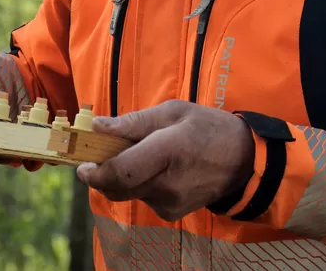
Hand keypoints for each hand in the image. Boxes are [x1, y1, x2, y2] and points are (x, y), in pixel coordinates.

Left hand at [75, 100, 254, 220]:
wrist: (244, 162)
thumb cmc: (207, 128)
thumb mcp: (173, 111)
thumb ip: (134, 122)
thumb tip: (97, 126)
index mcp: (167, 151)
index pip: (120, 171)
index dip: (95, 171)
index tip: (82, 163)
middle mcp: (166, 183)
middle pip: (117, 187)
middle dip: (100, 176)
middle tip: (97, 159)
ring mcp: (170, 202)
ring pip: (128, 193)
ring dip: (122, 177)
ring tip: (138, 156)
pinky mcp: (172, 213)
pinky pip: (143, 198)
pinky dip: (139, 184)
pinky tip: (156, 170)